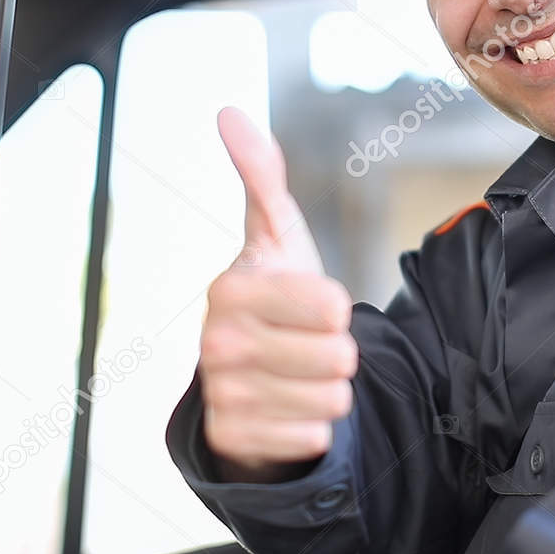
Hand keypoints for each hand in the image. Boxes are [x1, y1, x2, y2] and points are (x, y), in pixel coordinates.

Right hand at [197, 108, 356, 481]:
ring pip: (330, 398)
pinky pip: (314, 437)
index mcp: (229, 289)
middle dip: (338, 352)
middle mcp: (216, 343)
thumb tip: (228, 113)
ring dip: (328, 389)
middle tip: (308, 344)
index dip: (336, 307)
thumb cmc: (274, 297)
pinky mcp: (234, 440)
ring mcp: (222, 395)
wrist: (250, 375)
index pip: (330, 305)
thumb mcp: (276, 236)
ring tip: (300, 374)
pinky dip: (314, 426)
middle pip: (337, 356)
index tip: (312, 305)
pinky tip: (290, 409)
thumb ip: (261, 176)